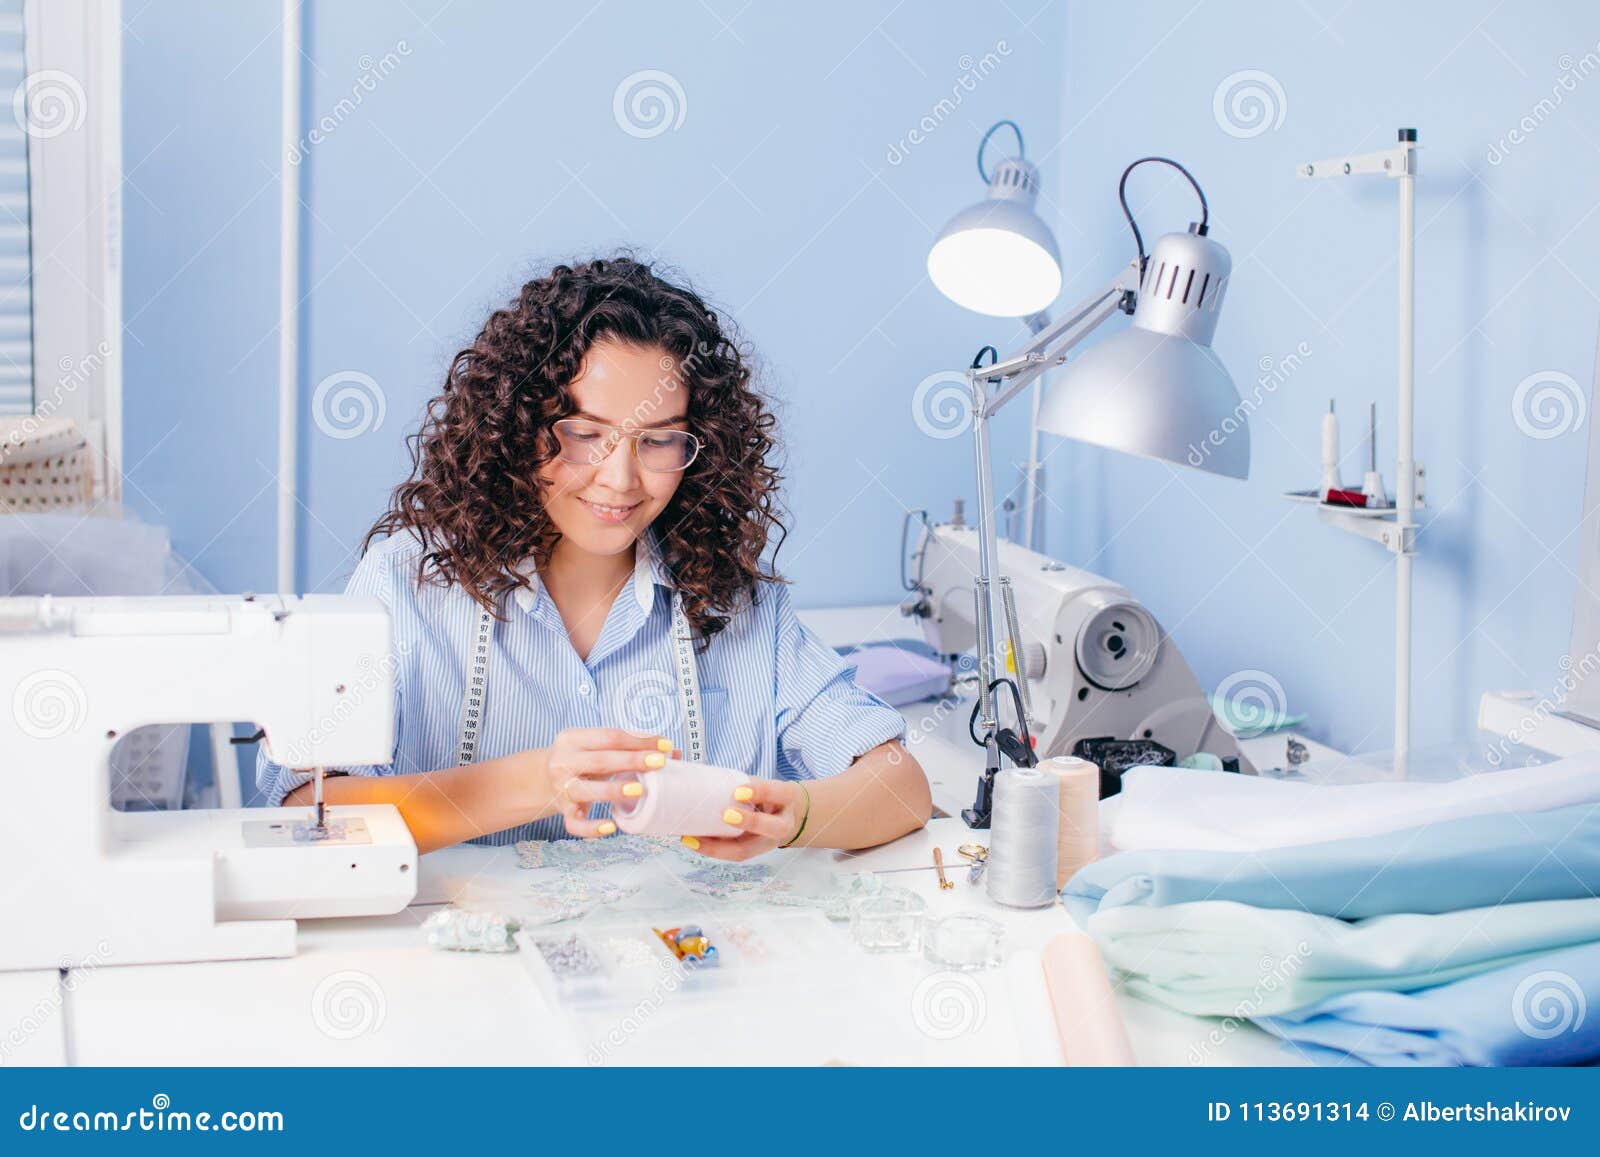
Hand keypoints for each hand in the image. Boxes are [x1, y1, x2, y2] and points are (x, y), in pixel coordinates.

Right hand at [541, 728, 670, 837]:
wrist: (539, 778)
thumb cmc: (580, 759)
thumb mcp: (595, 746)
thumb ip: (629, 747)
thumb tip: (673, 753)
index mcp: (573, 739)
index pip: (610, 736)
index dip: (639, 740)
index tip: (665, 744)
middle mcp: (563, 762)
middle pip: (600, 760)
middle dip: (632, 760)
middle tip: (659, 762)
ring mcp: (561, 789)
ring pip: (586, 790)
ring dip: (613, 790)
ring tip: (639, 790)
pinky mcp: (563, 812)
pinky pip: (575, 823)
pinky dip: (591, 828)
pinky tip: (611, 826)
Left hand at [682, 777, 803, 861]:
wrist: (787, 817)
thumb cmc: (769, 796)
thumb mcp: (765, 784)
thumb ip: (743, 782)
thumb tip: (702, 775)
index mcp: (786, 798)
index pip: (776, 793)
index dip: (759, 792)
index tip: (738, 790)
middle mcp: (782, 824)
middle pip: (771, 828)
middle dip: (748, 822)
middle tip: (725, 815)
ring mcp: (766, 843)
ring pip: (745, 851)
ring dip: (716, 846)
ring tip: (692, 838)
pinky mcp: (751, 853)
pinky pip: (731, 854)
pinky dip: (711, 849)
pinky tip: (693, 842)